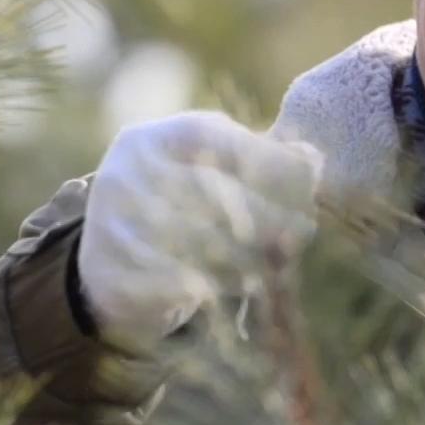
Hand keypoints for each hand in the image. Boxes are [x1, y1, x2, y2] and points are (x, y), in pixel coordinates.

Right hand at [78, 111, 322, 349]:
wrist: (111, 258)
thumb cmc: (179, 203)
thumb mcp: (211, 169)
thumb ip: (260, 159)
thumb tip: (313, 159)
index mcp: (153, 139)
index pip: (214, 138)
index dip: (267, 160)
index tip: (309, 180)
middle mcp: (125, 175)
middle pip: (209, 192)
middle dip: (267, 213)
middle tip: (303, 231)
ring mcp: (112, 226)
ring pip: (197, 241)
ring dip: (249, 255)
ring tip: (281, 262)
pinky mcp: (113, 273)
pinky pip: (177, 281)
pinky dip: (220, 285)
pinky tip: (248, 286)